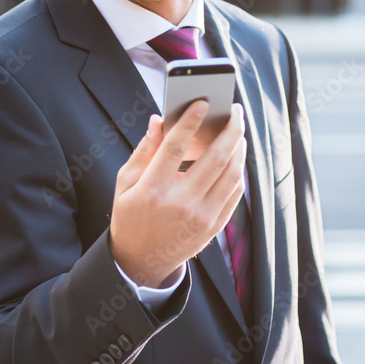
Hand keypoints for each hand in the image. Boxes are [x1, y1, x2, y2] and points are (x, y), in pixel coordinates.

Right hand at [110, 100, 245, 286]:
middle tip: (235, 110)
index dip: (191, 122)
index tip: (203, 103)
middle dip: (230, 129)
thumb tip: (158, 120)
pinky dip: (239, 170)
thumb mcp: (125, 183)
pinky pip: (235, 193)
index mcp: (153, 190)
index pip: (175, 147)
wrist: (142, 260)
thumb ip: (143, 151)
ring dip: (239, 148)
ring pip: (232, 175)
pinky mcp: (214, 227)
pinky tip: (236, 156)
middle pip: (216, 158)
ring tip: (238, 131)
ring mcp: (201, 218)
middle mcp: (180, 204)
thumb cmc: (131, 216)